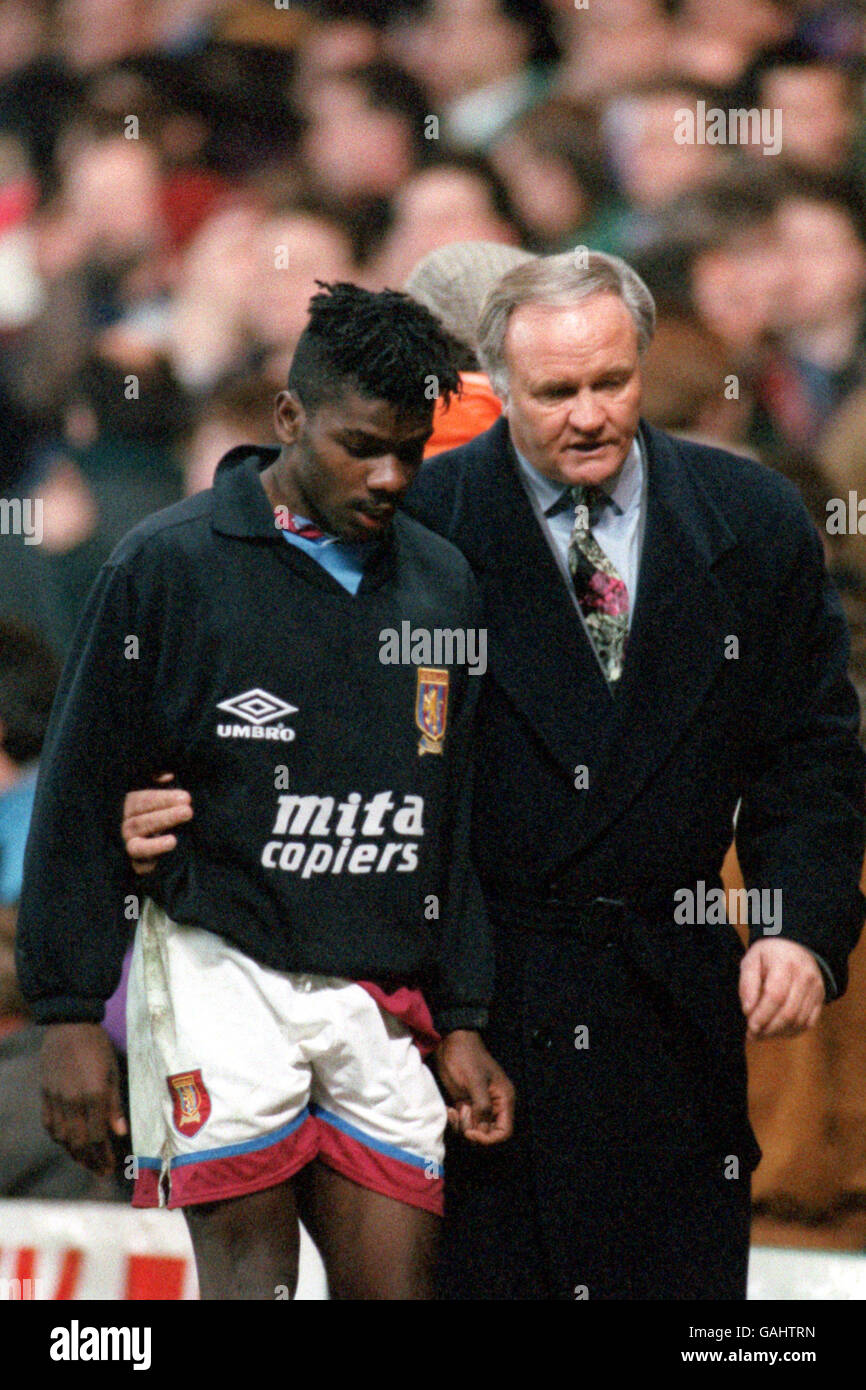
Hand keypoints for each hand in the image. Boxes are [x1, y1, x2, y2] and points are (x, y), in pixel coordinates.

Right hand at [41, 1023, 127, 1173]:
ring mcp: (56, 1098)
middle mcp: (72, 1100)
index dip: (103, 1155)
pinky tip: (68, 1143)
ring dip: (74, 1153)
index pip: (97, 1136)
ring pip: (62, 1137)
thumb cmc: (97, 1046)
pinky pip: (49, 1124)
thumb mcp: (112, 1072)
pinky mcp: (45, 1094)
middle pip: (79, 1142)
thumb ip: (114, 1104)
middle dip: (90, 1160)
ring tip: (86, 1161)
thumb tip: (120, 1133)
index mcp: (94, 1094)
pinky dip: (59, 1138)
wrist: (69, 1024)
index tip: (110, 1167)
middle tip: (100, 1171)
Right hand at [121, 772, 191, 873]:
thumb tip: (167, 774)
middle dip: (165, 816)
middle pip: (140, 822)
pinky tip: (170, 847)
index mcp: (132, 806)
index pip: (141, 800)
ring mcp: (131, 846)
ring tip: (176, 837)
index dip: (162, 798)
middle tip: (188, 811)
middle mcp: (127, 826)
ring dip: (157, 840)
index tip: (186, 797)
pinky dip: (153, 857)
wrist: (166, 849)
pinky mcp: (139, 865)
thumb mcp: (163, 793)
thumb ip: (159, 778)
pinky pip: (141, 864)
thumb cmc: (165, 811)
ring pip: (137, 845)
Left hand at [435, 1030, 514, 1144]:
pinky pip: (463, 1122)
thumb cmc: (466, 1057)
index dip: (489, 1138)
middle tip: (461, 1115)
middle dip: (473, 1131)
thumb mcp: (475, 1081)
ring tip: (454, 1110)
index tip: (472, 1132)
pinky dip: (456, 1121)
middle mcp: (494, 1105)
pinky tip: (450, 1109)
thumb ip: (482, 1107)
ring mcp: (479, 1105)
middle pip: (488, 1133)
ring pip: (474, 1130)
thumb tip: (482, 1130)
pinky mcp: (466, 1103)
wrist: (451, 1042)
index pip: (504, 1131)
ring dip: (462, 1125)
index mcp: (503, 1099)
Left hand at [739, 938, 825, 1039]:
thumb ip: (747, 984)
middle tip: (753, 1035)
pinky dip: (792, 1031)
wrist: (796, 944)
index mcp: (785, 964)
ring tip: (762, 1035)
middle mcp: (805, 977)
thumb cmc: (769, 954)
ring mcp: (816, 989)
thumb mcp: (752, 960)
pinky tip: (778, 1032)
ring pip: (799, 1021)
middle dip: (769, 1029)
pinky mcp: (820, 998)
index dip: (762, 1015)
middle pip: (789, 1013)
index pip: (775, 996)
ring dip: (779, 1033)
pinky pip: (809, 1022)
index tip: (750, 1027)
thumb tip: (748, 1010)